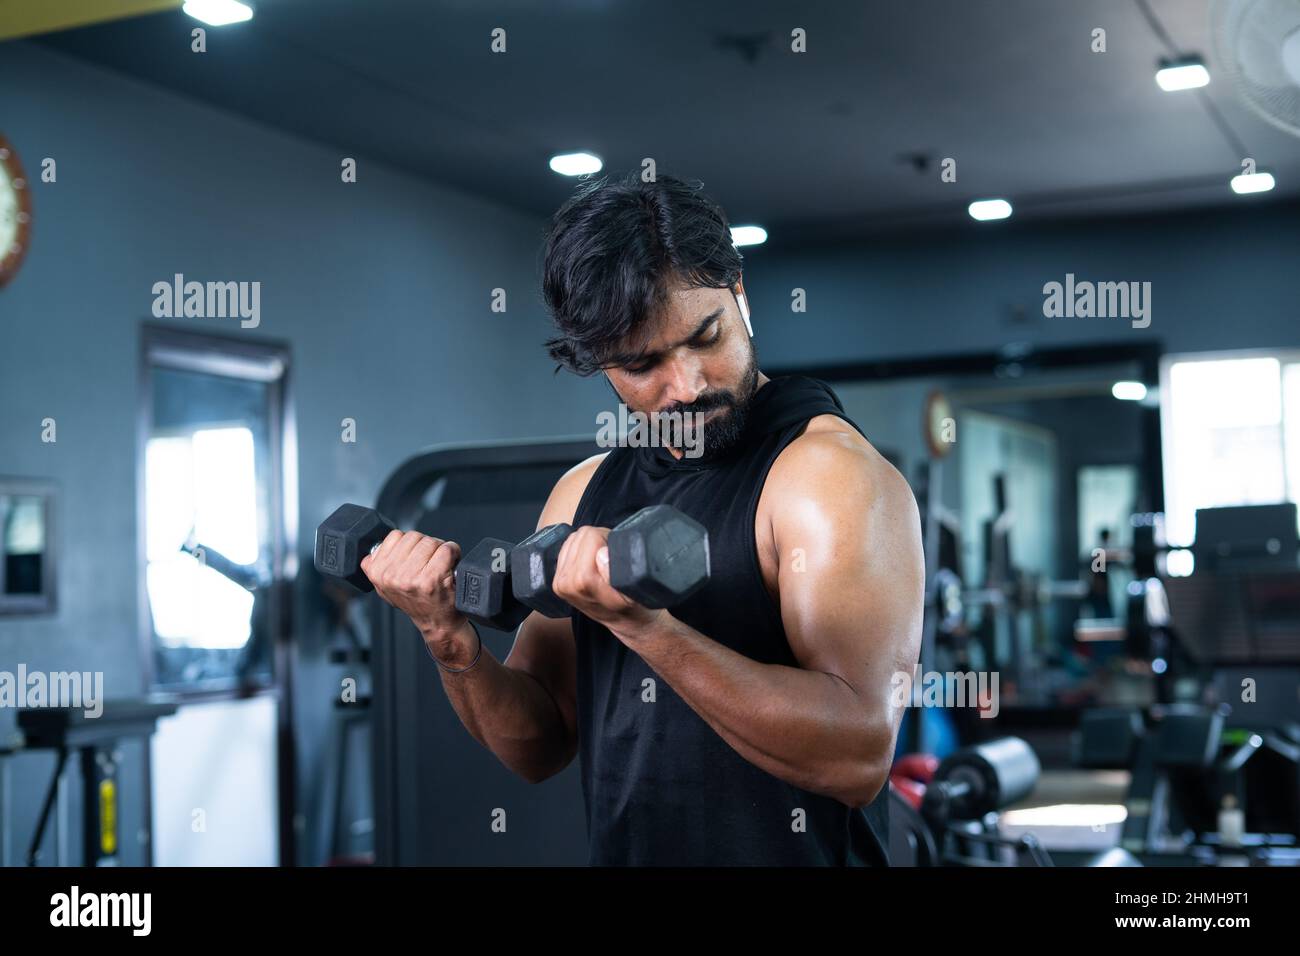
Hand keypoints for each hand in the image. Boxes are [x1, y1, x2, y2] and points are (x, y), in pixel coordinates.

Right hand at [360, 530, 464, 640]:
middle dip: (425, 546)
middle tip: (429, 563)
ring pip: (430, 541)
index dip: (409, 544)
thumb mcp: (386, 587)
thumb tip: (377, 547)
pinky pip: (447, 549)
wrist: (437, 623)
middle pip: (414, 536)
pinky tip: (449, 566)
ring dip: (439, 549)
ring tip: (438, 565)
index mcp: (377, 573)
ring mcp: (412, 577)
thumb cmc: (417, 602)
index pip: (395, 536)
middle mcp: (392, 575)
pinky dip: (453, 552)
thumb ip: (377, 566)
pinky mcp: (433, 578)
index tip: (415, 558)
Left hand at [551, 525, 666, 641]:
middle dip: (599, 541)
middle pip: (581, 535)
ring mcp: (559, 582)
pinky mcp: (558, 581)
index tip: (616, 554)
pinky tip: (594, 564)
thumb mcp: (633, 591)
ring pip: (574, 539)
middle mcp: (566, 582)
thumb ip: (615, 572)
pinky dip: (582, 551)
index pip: (590, 535)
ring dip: (590, 546)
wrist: (627, 622)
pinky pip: (568, 548)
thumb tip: (601, 553)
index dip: (608, 538)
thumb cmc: (634, 606)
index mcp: (582, 580)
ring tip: (604, 562)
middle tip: (611, 558)